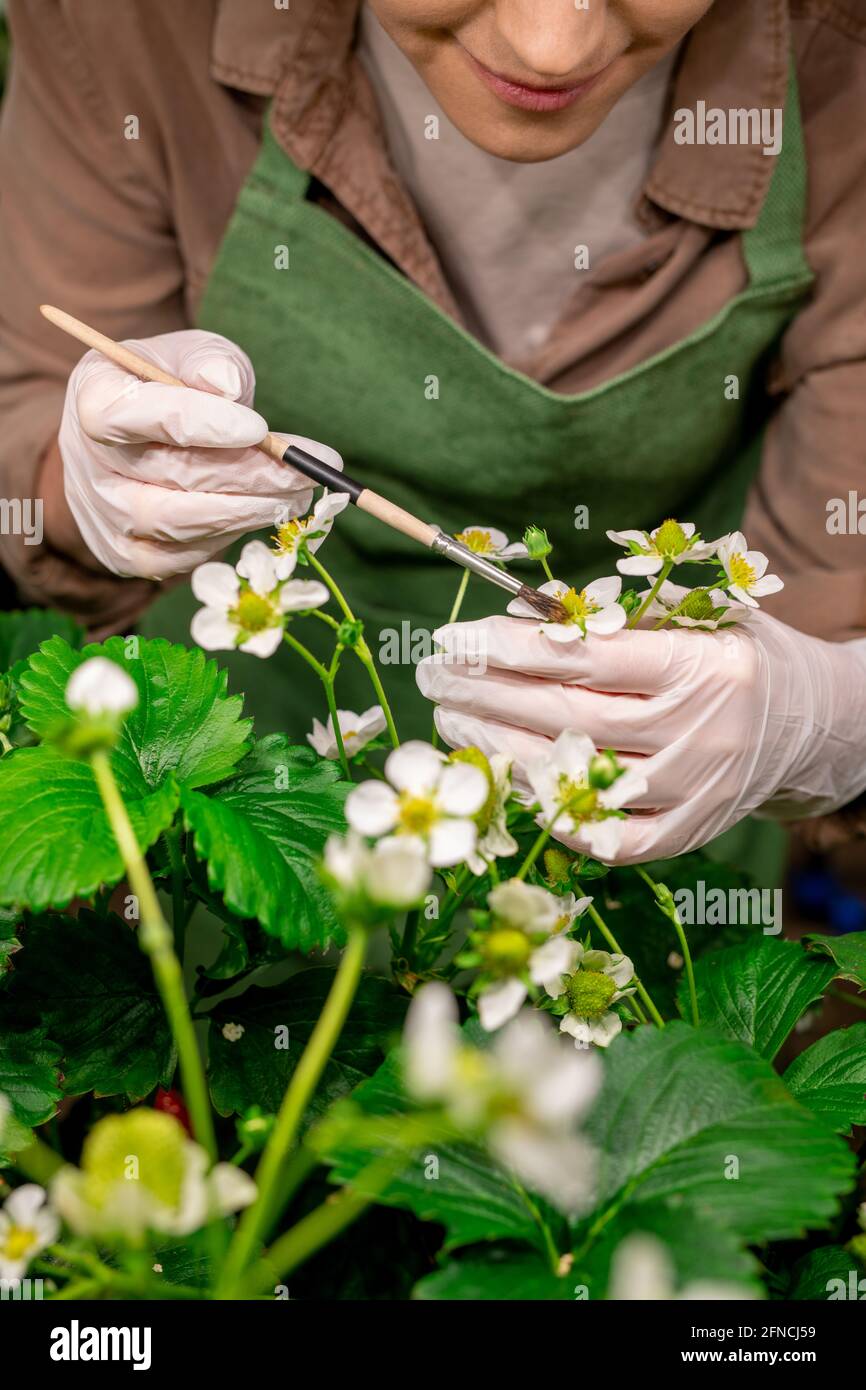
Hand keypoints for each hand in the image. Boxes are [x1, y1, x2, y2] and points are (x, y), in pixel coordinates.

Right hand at [59, 329, 341, 577]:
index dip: (202, 424)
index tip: (260, 430)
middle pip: (172, 476)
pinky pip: (184, 555)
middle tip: (305, 472)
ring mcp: (105, 514)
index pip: (140, 415)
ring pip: (180, 523)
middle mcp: (88, 461)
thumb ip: (208, 362)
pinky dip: (229, 535)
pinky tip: (262, 512)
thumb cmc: (168, 386)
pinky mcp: (127, 555)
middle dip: (250, 476)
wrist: (136, 436)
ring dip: (249, 510)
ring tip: (296, 494)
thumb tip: (227, 385)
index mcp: (97, 398)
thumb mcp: (189, 355)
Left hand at [416, 612, 865, 863]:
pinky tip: (510, 783)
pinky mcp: (692, 832)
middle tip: (434, 679)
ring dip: (503, 750)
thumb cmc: (738, 656)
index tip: (457, 639)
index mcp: (701, 664)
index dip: (514, 649)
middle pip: (572, 716)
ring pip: (580, 775)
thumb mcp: (698, 616)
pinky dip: (556, 814)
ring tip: (451, 725)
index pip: (589, 657)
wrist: (813, 723)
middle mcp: (701, 729)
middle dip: (489, 696)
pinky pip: (611, 836)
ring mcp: (697, 788)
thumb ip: (619, 618)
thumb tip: (522, 616)